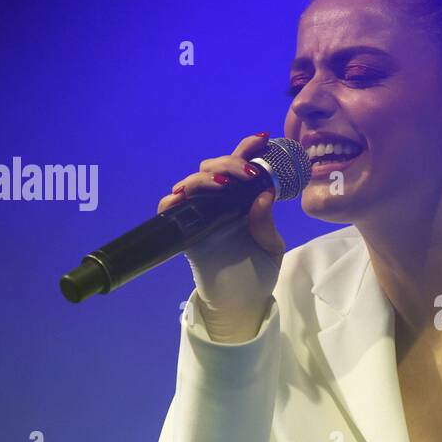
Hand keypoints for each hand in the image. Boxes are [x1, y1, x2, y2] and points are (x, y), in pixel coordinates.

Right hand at [160, 133, 286, 340]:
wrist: (242, 304)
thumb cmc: (258, 273)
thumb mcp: (271, 247)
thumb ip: (266, 223)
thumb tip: (263, 195)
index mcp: (244, 202)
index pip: (243, 168)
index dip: (249, 149)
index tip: (263, 138)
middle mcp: (220, 204)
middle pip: (214, 169)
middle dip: (230, 162)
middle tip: (248, 172)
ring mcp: (201, 217)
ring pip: (192, 183)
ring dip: (206, 177)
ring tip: (224, 184)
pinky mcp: (185, 233)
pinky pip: (170, 211)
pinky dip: (173, 201)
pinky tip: (184, 197)